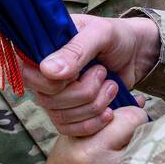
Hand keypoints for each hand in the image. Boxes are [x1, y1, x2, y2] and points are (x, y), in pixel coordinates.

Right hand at [23, 14, 159, 136]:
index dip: (55, 82)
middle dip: (84, 92)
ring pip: (60, 117)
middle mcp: (42, 74)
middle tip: (103, 73)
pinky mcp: (69, 112)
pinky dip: (93, 123)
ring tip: (111, 86)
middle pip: (47, 100)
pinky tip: (109, 111)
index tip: (80, 71)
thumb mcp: (100, 34)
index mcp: (42, 49)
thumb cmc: (117, 37)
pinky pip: (70, 129)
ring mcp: (55, 95)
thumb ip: (75, 50)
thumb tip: (47, 70)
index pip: (29, 76)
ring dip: (93, 105)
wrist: (136, 54)